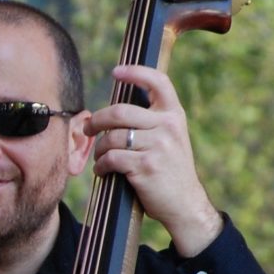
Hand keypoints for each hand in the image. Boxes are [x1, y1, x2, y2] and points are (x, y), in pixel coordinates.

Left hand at [83, 64, 223, 256]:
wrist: (184, 203)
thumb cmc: (170, 169)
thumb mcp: (170, 138)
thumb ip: (151, 121)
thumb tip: (115, 108)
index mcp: (174, 115)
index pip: (158, 82)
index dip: (136, 72)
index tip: (116, 71)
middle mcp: (168, 126)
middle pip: (119, 111)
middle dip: (97, 121)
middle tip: (89, 128)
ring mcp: (158, 146)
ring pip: (111, 137)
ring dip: (99, 149)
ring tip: (102, 158)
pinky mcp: (146, 166)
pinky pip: (111, 158)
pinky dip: (101, 166)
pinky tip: (104, 171)